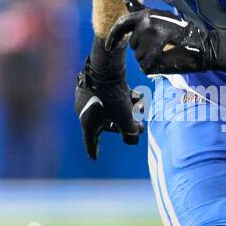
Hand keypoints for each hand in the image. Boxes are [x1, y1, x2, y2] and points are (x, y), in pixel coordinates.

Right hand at [75, 36, 143, 159]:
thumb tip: (134, 138)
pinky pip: (109, 97)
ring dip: (126, 110)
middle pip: (105, 124)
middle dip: (123, 125)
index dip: (94, 150)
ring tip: (141, 107)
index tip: (94, 157)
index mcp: (88, 124)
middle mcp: (84, 112)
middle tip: (137, 125)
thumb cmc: (112, 97)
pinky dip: (123, 98)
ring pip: (110, 109)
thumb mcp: (125, 118)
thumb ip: (131, 132)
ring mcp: (87, 97)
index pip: (91, 142)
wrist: (104, 68)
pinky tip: (137, 96)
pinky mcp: (93, 85)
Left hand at [105, 0, 225, 76]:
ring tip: (166, 52)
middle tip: (163, 46)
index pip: (121, 25)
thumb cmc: (181, 32)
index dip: (112, 37)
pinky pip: (145, 67)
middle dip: (144, 49)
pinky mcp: (154, 53)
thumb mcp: (160, 18)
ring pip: (139, 58)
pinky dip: (154, 68)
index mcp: (146, 15)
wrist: (203, 46)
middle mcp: (146, 23)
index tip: (108, 47)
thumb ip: (140, 11)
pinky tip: (166, 60)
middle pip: (133, 46)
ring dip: (150, 59)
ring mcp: (150, 38)